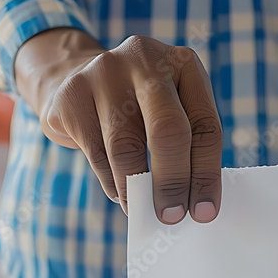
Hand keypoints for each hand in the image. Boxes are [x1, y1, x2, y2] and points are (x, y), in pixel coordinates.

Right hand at [15, 29, 222, 223]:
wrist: (71, 76)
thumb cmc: (137, 104)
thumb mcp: (170, 107)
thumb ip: (185, 145)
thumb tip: (192, 203)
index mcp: (183, 63)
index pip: (205, 126)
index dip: (206, 174)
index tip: (204, 212)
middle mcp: (145, 60)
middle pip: (167, 131)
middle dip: (173, 183)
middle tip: (172, 216)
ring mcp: (104, 73)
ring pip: (126, 148)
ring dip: (136, 189)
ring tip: (141, 209)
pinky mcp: (72, 95)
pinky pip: (96, 154)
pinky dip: (111, 182)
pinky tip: (119, 191)